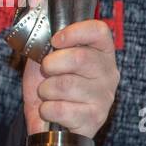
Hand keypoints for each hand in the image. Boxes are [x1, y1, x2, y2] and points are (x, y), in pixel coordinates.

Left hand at [21, 19, 118, 138]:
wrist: (47, 121)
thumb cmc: (50, 87)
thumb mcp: (45, 60)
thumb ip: (47, 43)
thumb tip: (36, 24)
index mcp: (101, 53)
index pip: (99, 31)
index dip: (74, 33)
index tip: (55, 41)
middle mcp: (108, 73)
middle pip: (80, 58)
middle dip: (51, 65)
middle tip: (46, 72)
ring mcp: (104, 97)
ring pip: (66, 85)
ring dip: (45, 90)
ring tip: (48, 94)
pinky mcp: (94, 119)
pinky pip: (60, 109)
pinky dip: (46, 109)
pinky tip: (51, 110)